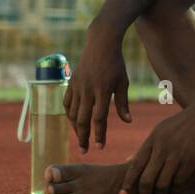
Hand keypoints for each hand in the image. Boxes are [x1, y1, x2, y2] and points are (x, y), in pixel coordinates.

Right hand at [64, 29, 131, 152]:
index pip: (99, 118)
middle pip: (82, 120)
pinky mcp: (71, 82)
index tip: (100, 147)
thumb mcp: (123, 82)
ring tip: (81, 138)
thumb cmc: (116, 63)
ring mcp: (77, 86)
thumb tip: (128, 122)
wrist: (100, 43)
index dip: (99, 134)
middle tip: (84, 151)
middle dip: (83, 137)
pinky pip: (66, 103)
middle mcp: (87, 90)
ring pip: (72, 113)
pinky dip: (69, 114)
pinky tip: (73, 122)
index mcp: (102, 91)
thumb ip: (123, 103)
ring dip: (75, 128)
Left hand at [120, 100, 194, 193]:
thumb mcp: (160, 130)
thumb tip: (128, 161)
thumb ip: (145, 147)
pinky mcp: (191, 160)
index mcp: (152, 140)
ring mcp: (177, 155)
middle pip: (147, 179)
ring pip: (162, 185)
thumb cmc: (181, 124)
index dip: (127, 183)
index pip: (135, 166)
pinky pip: (179, 182)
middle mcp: (162, 148)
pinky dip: (175, 193)